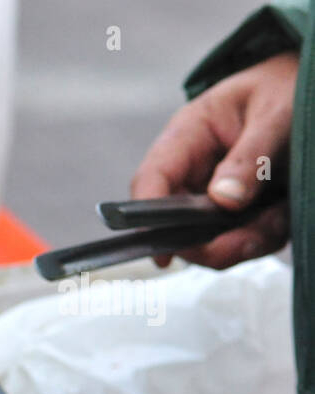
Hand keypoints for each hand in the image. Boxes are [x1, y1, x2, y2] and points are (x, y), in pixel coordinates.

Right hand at [130, 51, 297, 267]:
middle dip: (211, 242)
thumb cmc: (289, 86)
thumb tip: (223, 201)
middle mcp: (191, 170)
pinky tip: (282, 213)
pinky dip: (263, 237)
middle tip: (250, 241)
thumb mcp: (277, 114)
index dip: (149, 219)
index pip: (152, 180)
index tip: (163, 253)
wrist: (308, 88)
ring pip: (209, 240)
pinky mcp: (233, 211)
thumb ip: (251, 158)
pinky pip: (239, 241)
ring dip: (245, 240)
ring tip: (280, 215)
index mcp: (188, 135)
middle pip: (175, 224)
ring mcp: (210, 194)